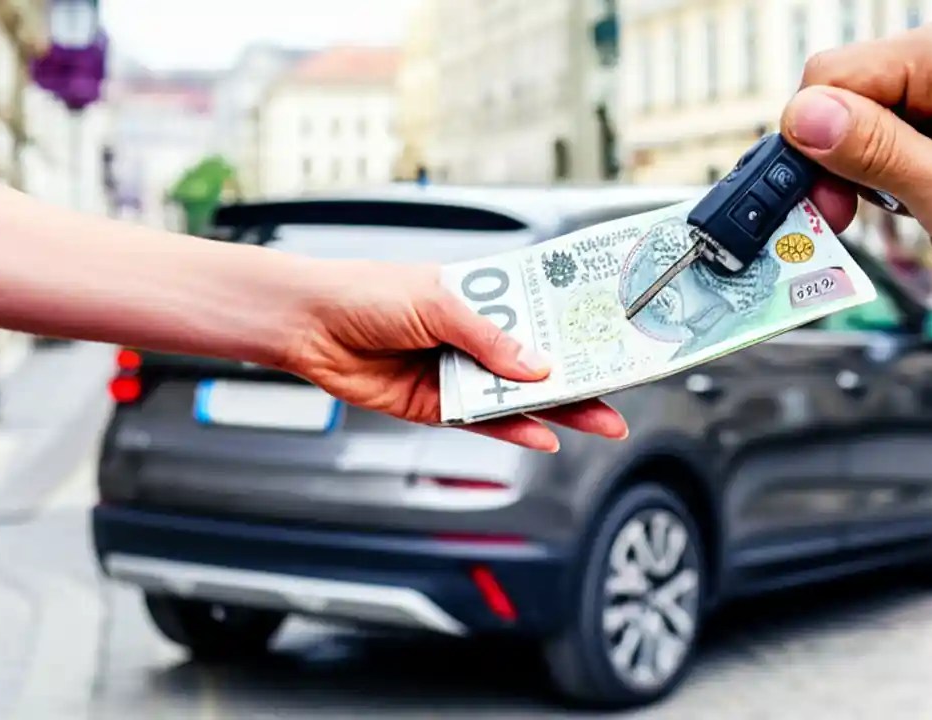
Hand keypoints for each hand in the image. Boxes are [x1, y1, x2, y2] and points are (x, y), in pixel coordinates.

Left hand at [280, 261, 627, 451]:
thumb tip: (536, 366)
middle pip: (539, 363)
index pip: (541, 314)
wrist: (310, 325)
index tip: (616, 337)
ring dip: (559, 410)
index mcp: (482, 299)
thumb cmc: (367, 293)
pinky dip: (515, 431)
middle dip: (582, 377)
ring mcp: (459, 373)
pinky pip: (485, 422)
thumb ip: (490, 337)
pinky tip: (545, 436)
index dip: (577, 327)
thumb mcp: (438, 302)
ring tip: (601, 421)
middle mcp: (475, 338)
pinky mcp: (438, 406)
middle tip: (622, 391)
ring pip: (518, 397)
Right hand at [790, 11, 931, 287]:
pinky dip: (927, 162)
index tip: (830, 207)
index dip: (814, 147)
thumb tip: (801, 116)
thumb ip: (870, 152)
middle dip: (859, 162)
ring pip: (887, 111)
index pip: (831, 78)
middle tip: (882, 219)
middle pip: (857, 93)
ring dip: (897, 169)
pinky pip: (924, 117)